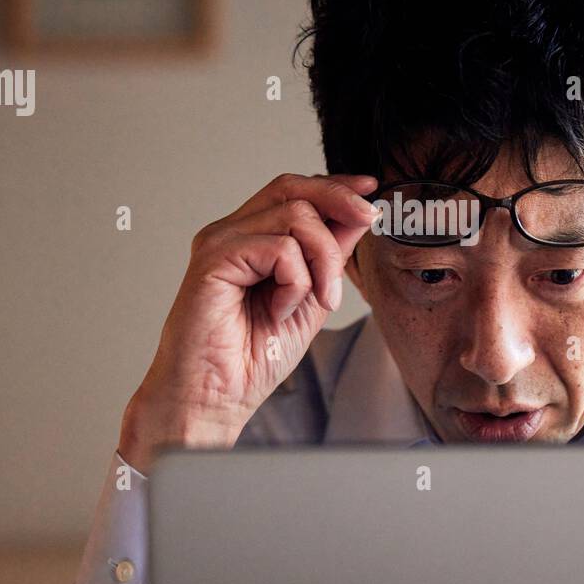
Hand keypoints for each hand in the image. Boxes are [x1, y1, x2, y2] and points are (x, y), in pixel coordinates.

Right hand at [118, 173, 380, 472]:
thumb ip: (327, 259)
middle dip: (339, 200)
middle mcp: (232, 233)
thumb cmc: (249, 360)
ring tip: (318, 300)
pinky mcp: (214, 258)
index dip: (334, 185)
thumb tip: (356, 219)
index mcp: (250, 240)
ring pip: (295, 216)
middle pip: (292, 188)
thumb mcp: (309, 299)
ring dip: (323, 259)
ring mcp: (221, 242)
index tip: (370, 188)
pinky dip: (295, 281)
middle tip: (369, 220)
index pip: (293, 192)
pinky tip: (279, 309)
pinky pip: (279, 248)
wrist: (214, 398)